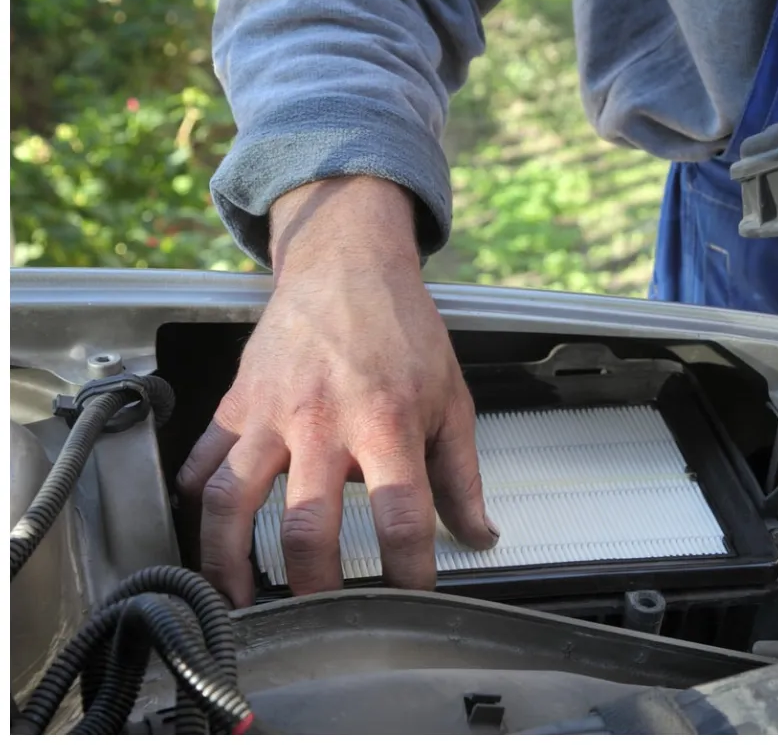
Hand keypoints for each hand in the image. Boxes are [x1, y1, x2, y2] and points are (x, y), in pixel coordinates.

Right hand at [177, 177, 497, 606]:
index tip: (412, 599)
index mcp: (386, 422)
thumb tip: (480, 535)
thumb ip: (461, 474)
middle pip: (307, 526)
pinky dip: (195, 505)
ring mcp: (271, 413)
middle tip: (325, 615)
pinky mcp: (237, 402)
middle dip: (315, 585)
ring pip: (232, 501)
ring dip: (231, 562)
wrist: (346, 265)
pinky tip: (204, 537)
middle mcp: (322, 421)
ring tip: (243, 601)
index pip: (400, 516)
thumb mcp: (450, 398)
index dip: (407, 571)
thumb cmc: (403, 330)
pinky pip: (201, 461)